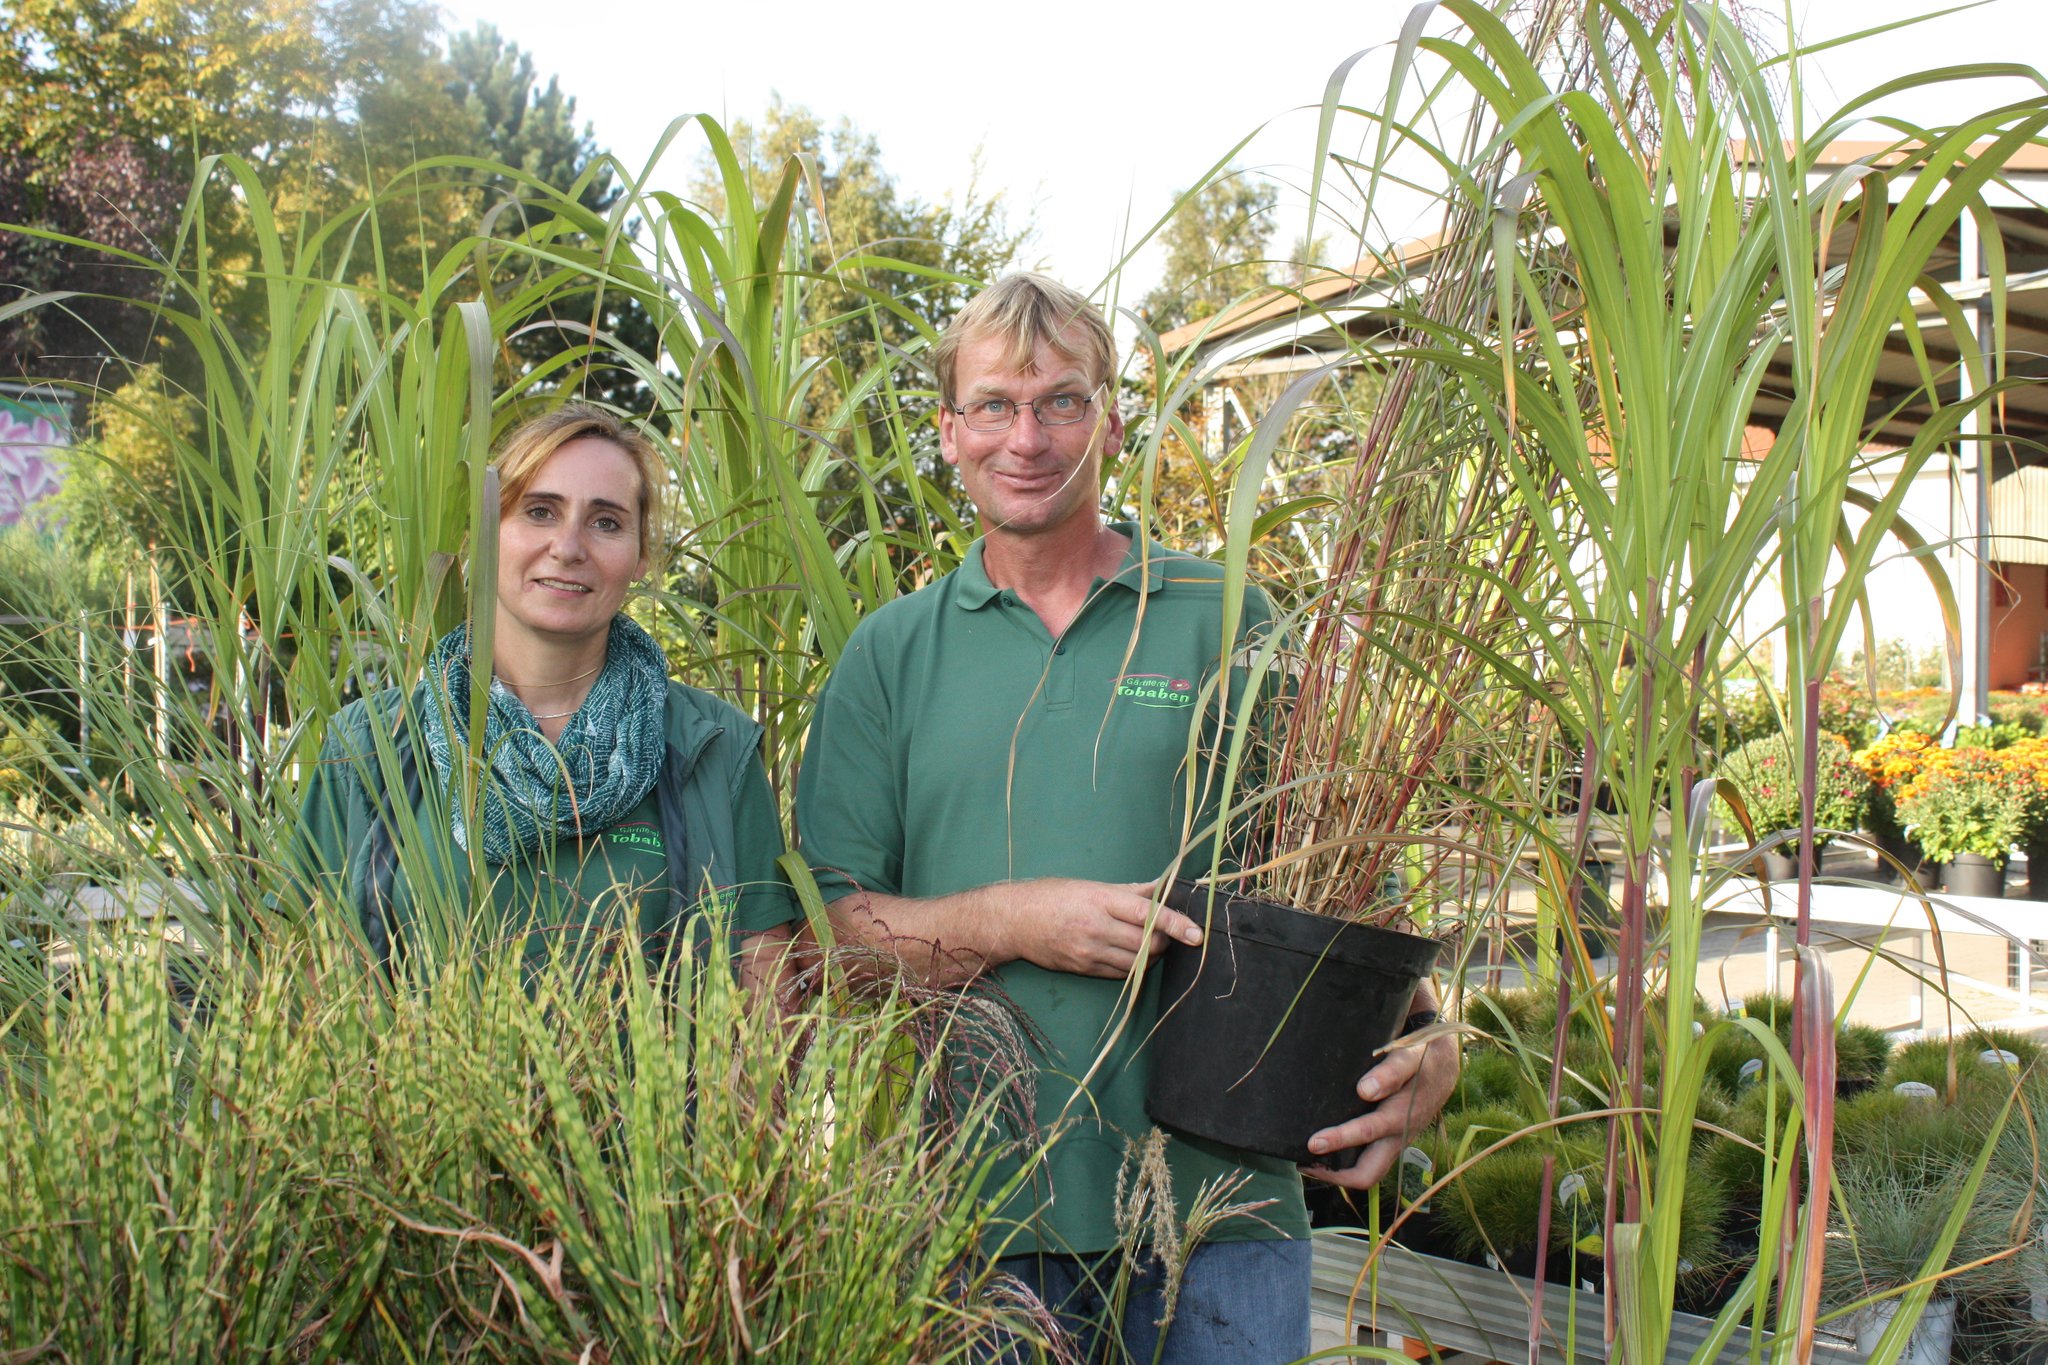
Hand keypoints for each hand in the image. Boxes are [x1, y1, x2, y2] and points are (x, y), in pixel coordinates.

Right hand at [994, 878, 1202, 978]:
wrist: (1014, 920)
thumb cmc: (1053, 896)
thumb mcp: (1091, 886)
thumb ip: (1130, 890)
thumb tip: (1163, 886)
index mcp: (1100, 899)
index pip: (1147, 914)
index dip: (1175, 924)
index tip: (1196, 934)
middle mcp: (1096, 927)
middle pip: (1147, 942)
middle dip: (1165, 941)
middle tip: (1167, 934)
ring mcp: (1089, 951)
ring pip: (1137, 962)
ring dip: (1152, 956)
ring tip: (1150, 944)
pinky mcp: (1083, 969)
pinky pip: (1121, 974)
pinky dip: (1135, 967)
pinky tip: (1132, 956)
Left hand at [1299, 1020, 1458, 1190]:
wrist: (1443, 1068)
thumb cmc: (1421, 1061)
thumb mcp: (1410, 1058)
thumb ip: (1391, 1072)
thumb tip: (1365, 1090)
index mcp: (1401, 1116)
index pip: (1368, 1133)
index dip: (1339, 1140)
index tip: (1313, 1143)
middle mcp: (1397, 1138)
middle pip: (1367, 1174)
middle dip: (1335, 1176)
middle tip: (1304, 1165)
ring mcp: (1394, 1144)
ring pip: (1366, 1172)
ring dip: (1338, 1173)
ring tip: (1308, 1163)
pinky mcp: (1389, 1143)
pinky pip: (1368, 1163)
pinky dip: (1346, 1163)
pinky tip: (1325, 1153)